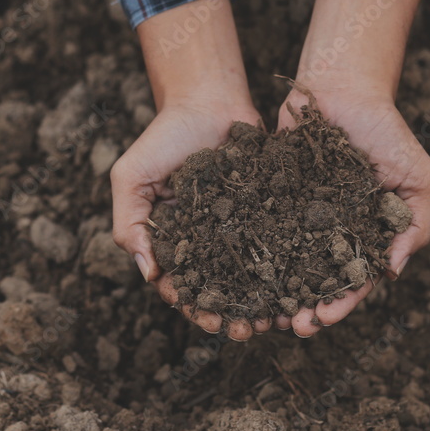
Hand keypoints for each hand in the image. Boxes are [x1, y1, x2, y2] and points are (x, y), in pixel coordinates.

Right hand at [112, 0, 271, 340]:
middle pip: (221, 290)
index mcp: (175, 241)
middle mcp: (209, 241)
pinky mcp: (269, 211)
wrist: (207, 100)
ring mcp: (240, 228)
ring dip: (262, 301)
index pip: (182, 287)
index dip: (195, 308)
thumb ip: (130, 222)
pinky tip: (299, 286)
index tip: (211, 320)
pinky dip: (287, 268)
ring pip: (253, 275)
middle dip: (232, 315)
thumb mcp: (132, 177)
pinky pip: (280, 244)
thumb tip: (148, 272)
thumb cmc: (163, 137)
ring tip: (276, 319)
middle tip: (248, 331)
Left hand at [276, 0, 429, 336]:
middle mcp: (330, 232)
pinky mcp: (270, 197)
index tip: (323, 319)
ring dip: (275, 292)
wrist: (343, 87)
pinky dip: (249, 254)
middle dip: (305, 308)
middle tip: (292, 327)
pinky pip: (258, 230)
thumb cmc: (387, 131)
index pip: (353, 281)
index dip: (340, 304)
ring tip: (263, 313)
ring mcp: (299, 216)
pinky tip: (237, 273)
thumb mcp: (418, 177)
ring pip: (284, 264)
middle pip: (315, 282)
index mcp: (364, 236)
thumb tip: (392, 274)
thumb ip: (414, 226)